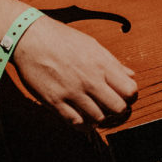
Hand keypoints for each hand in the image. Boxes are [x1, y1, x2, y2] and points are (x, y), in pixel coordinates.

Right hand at [10, 17, 138, 128]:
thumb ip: (113, 63)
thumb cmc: (62, 39)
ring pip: (98, 118)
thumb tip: (131, 75)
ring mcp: (72, 91)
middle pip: (118, 108)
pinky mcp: (55, 101)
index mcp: (101, 63)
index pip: (130, 90)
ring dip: (99, 117)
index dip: (130, 96)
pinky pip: (76, 122)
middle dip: (118, 110)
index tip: (123, 95)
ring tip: (94, 110)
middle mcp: (89, 79)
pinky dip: (82, 124)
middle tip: (111, 106)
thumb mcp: (92, 45)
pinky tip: (81, 117)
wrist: (30, 38)